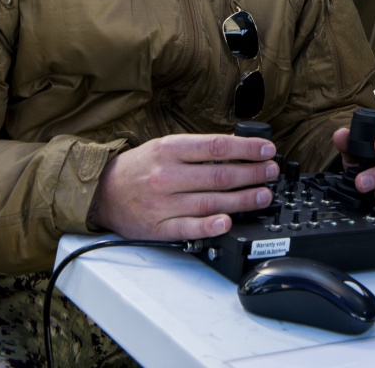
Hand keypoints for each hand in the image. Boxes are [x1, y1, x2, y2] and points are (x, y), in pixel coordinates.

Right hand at [90, 133, 278, 241]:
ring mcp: (163, 203)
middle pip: (219, 175)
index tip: (268, 150)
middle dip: (252, 173)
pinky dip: (209, 226)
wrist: (102, 192)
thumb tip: (235, 149)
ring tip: (263, 195)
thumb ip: (197, 149)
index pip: (217, 147)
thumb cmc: (139, 167)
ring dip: (242, 199)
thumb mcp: (165, 146)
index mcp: (170, 150)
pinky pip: (188, 228)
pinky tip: (227, 222)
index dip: (247, 148)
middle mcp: (167, 175)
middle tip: (272, 173)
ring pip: (210, 201)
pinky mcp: (158, 227)